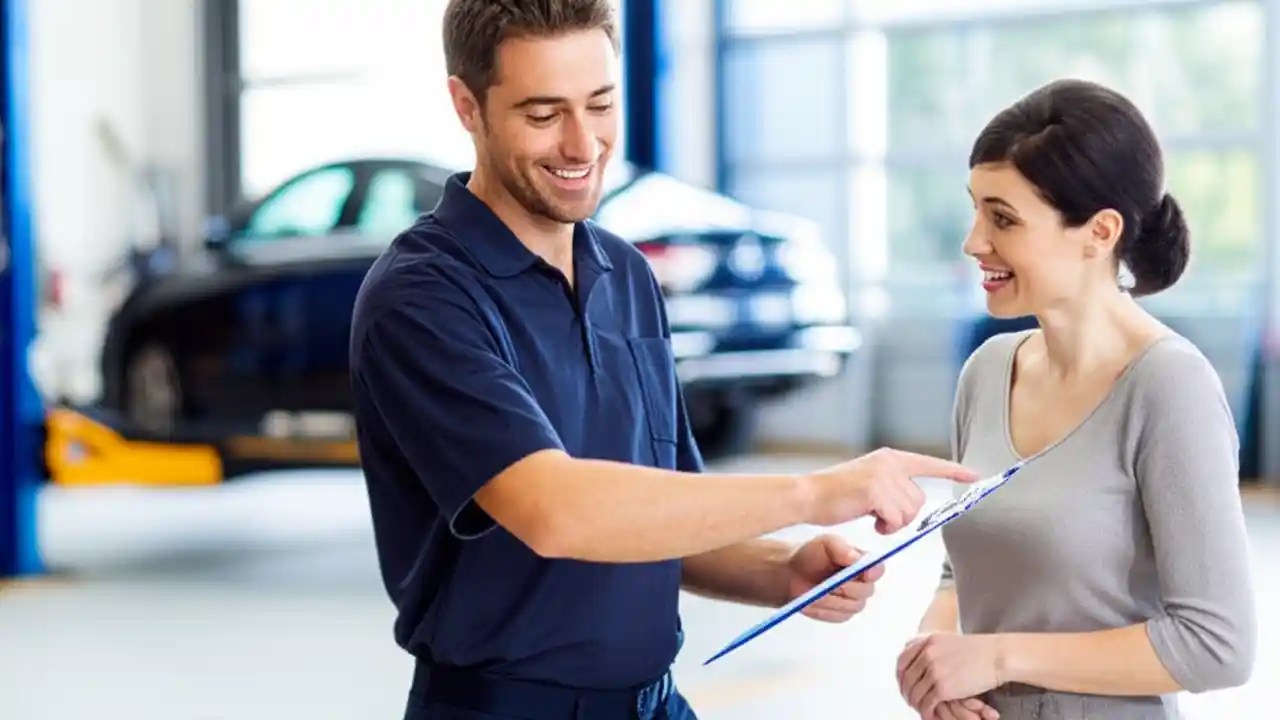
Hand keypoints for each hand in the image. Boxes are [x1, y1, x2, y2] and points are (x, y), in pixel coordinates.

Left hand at [784, 533, 884, 621]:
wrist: (792, 573)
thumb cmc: (811, 555)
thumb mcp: (825, 544)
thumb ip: (841, 549)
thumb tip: (856, 559)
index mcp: (862, 563)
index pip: (878, 570)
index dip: (872, 573)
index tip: (861, 573)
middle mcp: (863, 583)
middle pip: (866, 591)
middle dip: (847, 587)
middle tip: (830, 583)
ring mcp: (854, 601)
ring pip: (853, 606)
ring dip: (833, 599)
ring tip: (816, 590)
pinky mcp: (842, 614)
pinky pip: (840, 615)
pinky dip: (826, 609)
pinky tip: (815, 600)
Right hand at [803, 448, 979, 531]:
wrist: (809, 495)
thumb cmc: (835, 494)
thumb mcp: (869, 482)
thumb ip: (892, 487)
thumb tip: (912, 506)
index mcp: (890, 459)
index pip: (929, 463)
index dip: (954, 471)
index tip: (975, 475)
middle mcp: (891, 464)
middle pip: (919, 500)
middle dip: (904, 515)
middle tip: (880, 516)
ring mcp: (884, 477)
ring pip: (910, 512)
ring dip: (894, 523)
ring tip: (872, 517)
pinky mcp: (877, 492)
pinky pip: (896, 520)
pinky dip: (885, 527)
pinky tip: (869, 521)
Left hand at [897, 633, 1003, 718]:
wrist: (997, 656)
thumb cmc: (979, 650)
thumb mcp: (948, 641)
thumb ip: (931, 649)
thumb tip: (919, 661)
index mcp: (926, 641)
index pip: (902, 661)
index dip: (900, 676)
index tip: (903, 685)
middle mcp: (926, 654)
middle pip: (906, 679)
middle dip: (907, 692)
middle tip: (910, 701)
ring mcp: (933, 671)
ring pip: (915, 693)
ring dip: (916, 704)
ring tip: (921, 709)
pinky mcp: (942, 687)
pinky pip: (927, 704)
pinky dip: (926, 712)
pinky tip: (930, 715)